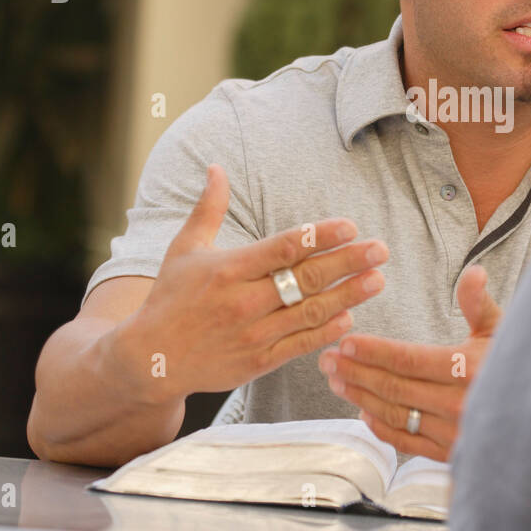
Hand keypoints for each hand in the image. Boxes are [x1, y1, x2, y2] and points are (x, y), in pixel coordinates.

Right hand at [113, 164, 389, 402]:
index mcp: (229, 268)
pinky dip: (327, 331)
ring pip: (311, 312)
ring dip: (348, 295)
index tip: (350, 226)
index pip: (284, 247)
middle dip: (348, 262)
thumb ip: (208, 208)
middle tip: (380, 250)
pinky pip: (300, 344)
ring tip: (377, 279)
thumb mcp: (185, 249)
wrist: (150, 359)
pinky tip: (350, 316)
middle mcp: (244, 301)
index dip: (320, 236)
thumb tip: (217, 168)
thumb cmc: (170, 298)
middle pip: (306, 278)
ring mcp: (253, 334)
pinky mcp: (258, 362)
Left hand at [318, 264, 502, 461]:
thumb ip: (479, 303)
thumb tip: (473, 272)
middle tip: (327, 360)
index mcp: (469, 369)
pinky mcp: (452, 453)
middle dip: (356, 372)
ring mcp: (454, 432)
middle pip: (394, 387)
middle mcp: (459, 403)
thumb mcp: (503, 329)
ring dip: (361, 397)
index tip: (346, 343)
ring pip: (396, 414)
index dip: (373, 352)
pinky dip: (382, 428)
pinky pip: (409, 442)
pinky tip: (364, 412)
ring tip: (338, 381)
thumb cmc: (521, 364)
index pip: (408, 359)